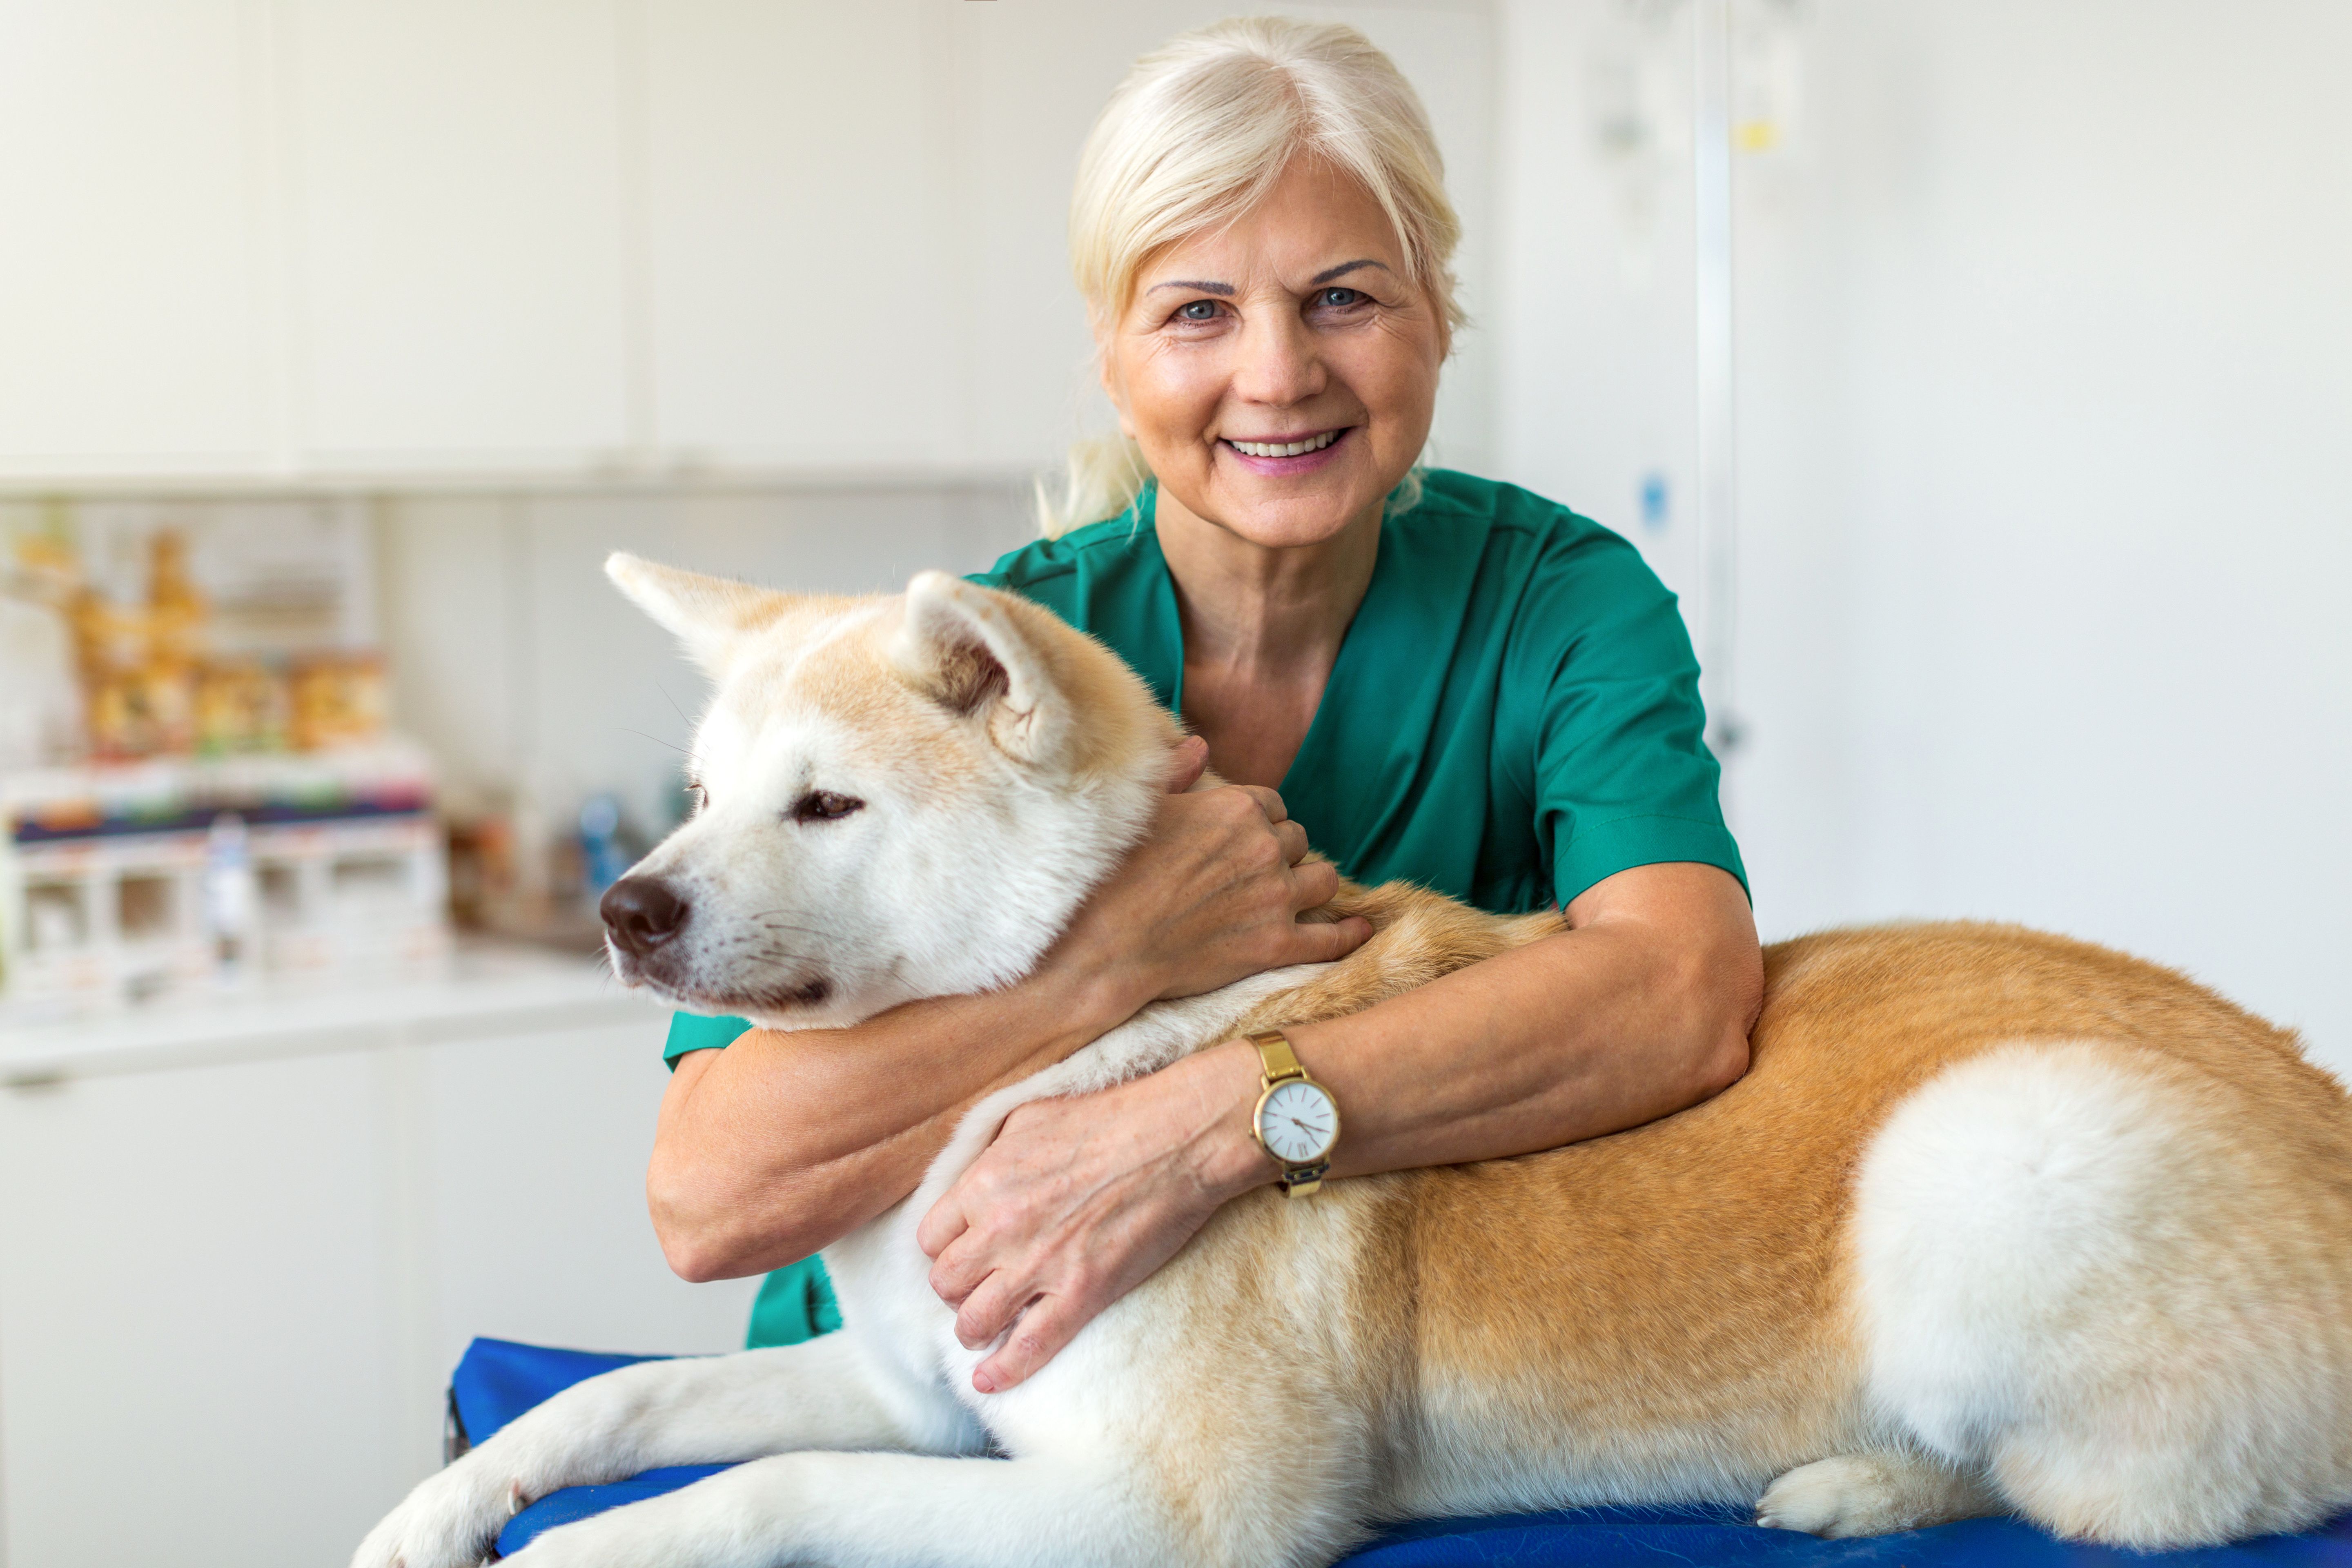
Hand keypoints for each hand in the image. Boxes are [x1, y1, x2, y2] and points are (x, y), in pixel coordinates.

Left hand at [916, 1045, 1266, 1392]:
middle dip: (956, 1289)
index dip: (945, 1249)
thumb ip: (990, 1150)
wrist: (1176, 1136)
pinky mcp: (1081, 1293)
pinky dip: (1004, 1371)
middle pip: (945, 1282)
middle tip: (978, 1286)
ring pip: (974, 1321)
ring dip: (973, 1329)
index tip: (961, 1252)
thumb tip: (970, 1174)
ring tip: (984, 1329)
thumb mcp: (1029, 1116)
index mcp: (985, 1181)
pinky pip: (1029, 1347)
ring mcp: (1040, 1264)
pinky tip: (989, 1380)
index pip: (931, 1236)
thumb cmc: (1109, 1118)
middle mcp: (1001, 1226)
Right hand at [1048, 736, 1371, 1009]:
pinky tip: (1361, 928)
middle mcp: (1265, 847)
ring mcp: (1276, 898)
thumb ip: (1176, 772)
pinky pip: (1331, 938)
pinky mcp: (1278, 946)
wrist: (1105, 946)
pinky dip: (1350, 933)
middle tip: (1262, 871)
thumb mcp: (1143, 809)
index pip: (1272, 806)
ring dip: (1313, 885)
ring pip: (1322, 880)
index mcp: (1237, 808)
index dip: (1261, 822)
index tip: (1247, 838)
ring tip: (1303, 894)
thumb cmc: (1114, 876)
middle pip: (1297, 841)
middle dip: (1284, 853)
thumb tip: (1199, 744)